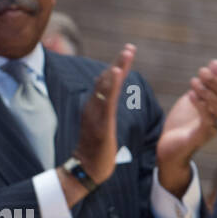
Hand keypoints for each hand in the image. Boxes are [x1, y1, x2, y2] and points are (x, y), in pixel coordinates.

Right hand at [72, 44, 134, 181]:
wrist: (86, 170)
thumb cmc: (95, 151)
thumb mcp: (100, 127)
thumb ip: (102, 112)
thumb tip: (106, 100)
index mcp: (93, 107)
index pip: (106, 83)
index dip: (116, 68)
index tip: (127, 54)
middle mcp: (92, 107)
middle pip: (106, 80)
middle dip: (118, 63)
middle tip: (130, 48)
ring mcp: (95, 114)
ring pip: (106, 87)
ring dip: (117, 69)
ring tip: (126, 54)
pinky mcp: (101, 123)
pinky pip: (107, 100)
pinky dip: (111, 85)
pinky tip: (117, 73)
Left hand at [156, 60, 216, 176]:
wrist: (169, 146)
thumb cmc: (185, 121)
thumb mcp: (196, 96)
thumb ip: (208, 81)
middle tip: (203, 71)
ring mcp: (213, 130)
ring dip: (208, 94)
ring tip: (193, 80)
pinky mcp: (201, 137)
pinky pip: (207, 122)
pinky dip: (200, 107)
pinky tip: (190, 95)